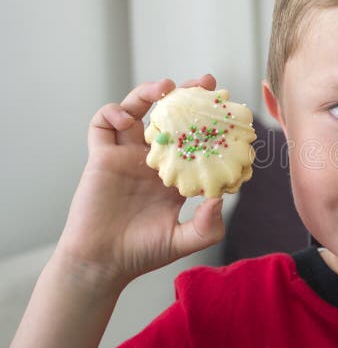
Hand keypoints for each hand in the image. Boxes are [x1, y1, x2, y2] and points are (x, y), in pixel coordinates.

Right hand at [56, 75, 225, 293]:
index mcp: (175, 173)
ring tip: (165, 87)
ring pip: (136, 111)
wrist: (102, 264)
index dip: (209, 121)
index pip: (195, 137)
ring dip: (149, 93)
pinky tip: (127, 120)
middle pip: (170, 116)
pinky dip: (112, 113)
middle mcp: (152, 159)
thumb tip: (221, 199)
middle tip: (203, 83)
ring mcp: (125, 156)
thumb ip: (207, 226)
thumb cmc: (142, 253)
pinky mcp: (100, 157)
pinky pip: (102, 125)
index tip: (226, 108)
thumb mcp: (184, 241)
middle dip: (186, 95)